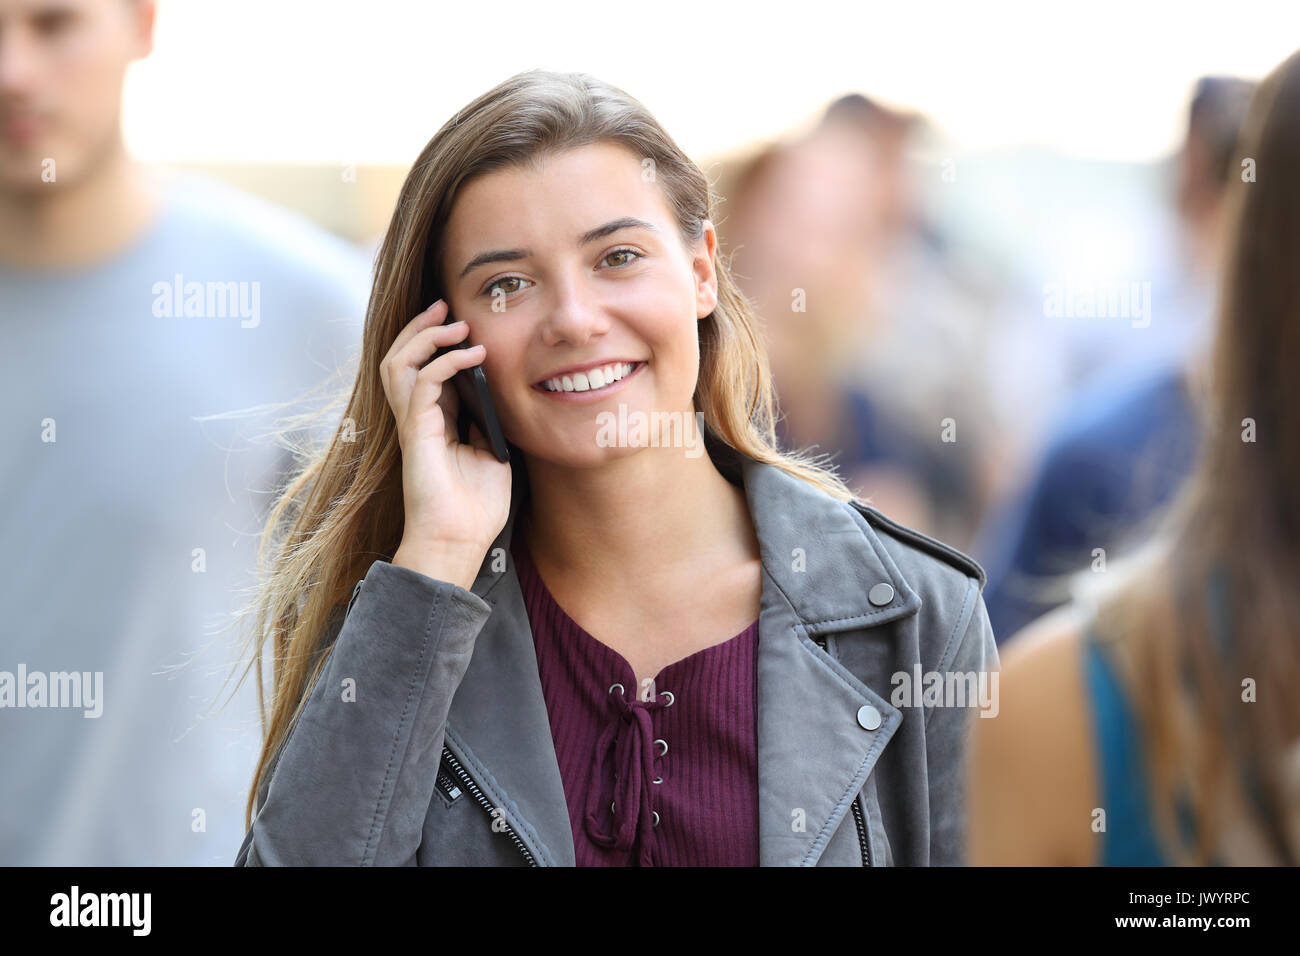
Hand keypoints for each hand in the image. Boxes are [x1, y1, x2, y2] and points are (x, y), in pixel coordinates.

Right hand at [379, 299, 511, 583]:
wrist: (458, 541)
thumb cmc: (475, 506)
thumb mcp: (491, 455)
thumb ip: (488, 424)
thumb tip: (498, 396)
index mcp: (433, 423)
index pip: (424, 369)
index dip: (436, 342)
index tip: (459, 320)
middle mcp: (417, 419)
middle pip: (401, 359)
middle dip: (419, 327)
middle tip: (442, 305)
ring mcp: (412, 424)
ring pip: (399, 364)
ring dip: (425, 337)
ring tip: (454, 324)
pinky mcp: (416, 433)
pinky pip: (422, 383)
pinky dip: (445, 363)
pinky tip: (471, 355)